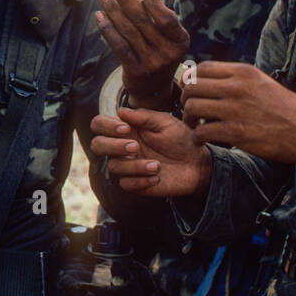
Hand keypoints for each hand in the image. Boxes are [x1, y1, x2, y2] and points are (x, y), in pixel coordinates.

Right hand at [90, 106, 211, 196]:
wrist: (197, 164)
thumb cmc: (182, 140)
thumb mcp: (167, 123)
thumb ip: (145, 116)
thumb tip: (121, 111)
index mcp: (126, 129)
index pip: (100, 124)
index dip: (106, 126)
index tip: (126, 129)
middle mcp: (121, 147)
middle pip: (97, 145)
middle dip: (113, 146)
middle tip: (136, 147)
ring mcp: (127, 166)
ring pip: (113, 166)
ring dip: (134, 166)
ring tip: (157, 165)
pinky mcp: (134, 183)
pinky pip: (125, 184)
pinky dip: (140, 180)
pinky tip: (157, 177)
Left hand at [96, 0, 189, 106]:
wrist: (153, 88)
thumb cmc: (159, 51)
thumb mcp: (166, 35)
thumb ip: (155, 14)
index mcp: (180, 40)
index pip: (167, 19)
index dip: (154, 4)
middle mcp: (168, 53)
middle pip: (143, 21)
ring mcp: (151, 63)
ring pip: (128, 31)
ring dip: (113, 11)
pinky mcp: (135, 70)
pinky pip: (119, 46)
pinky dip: (108, 29)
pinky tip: (100, 16)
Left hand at [179, 61, 295, 169]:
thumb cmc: (286, 109)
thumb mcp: (263, 83)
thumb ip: (237, 79)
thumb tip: (209, 79)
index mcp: (244, 72)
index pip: (201, 68)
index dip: (191, 80)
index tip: (192, 92)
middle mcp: (237, 87)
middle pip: (191, 86)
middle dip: (185, 100)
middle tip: (191, 112)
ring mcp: (235, 109)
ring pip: (192, 108)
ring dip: (188, 120)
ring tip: (196, 126)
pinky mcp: (236, 133)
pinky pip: (201, 132)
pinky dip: (198, 138)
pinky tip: (204, 140)